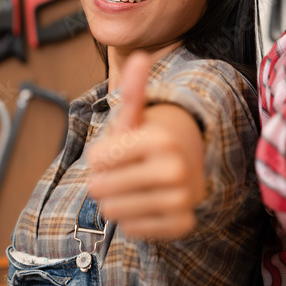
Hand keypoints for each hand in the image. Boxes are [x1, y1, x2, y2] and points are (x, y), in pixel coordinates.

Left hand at [87, 52, 206, 238]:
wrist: (189, 167)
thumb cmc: (150, 143)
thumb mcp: (137, 118)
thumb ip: (134, 91)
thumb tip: (139, 55)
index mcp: (162, 138)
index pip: (96, 159)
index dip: (100, 156)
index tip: (119, 151)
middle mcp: (175, 168)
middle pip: (100, 188)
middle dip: (105, 180)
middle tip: (126, 172)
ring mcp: (181, 198)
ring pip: (113, 212)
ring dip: (117, 201)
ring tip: (136, 188)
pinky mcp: (182, 224)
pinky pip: (132, 230)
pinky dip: (134, 219)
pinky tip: (148, 204)